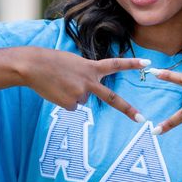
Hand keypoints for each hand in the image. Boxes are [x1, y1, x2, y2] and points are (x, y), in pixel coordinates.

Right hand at [19, 48, 148, 121]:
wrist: (33, 66)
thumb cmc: (51, 62)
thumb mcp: (74, 63)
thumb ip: (85, 75)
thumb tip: (85, 95)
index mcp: (91, 67)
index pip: (115, 65)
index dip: (132, 64)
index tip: (148, 64)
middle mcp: (89, 82)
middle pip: (112, 98)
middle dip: (128, 109)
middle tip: (141, 119)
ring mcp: (80, 94)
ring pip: (81, 101)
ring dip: (72, 94)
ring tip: (59, 84)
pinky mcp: (69, 104)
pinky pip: (71, 106)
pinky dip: (64, 100)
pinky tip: (56, 91)